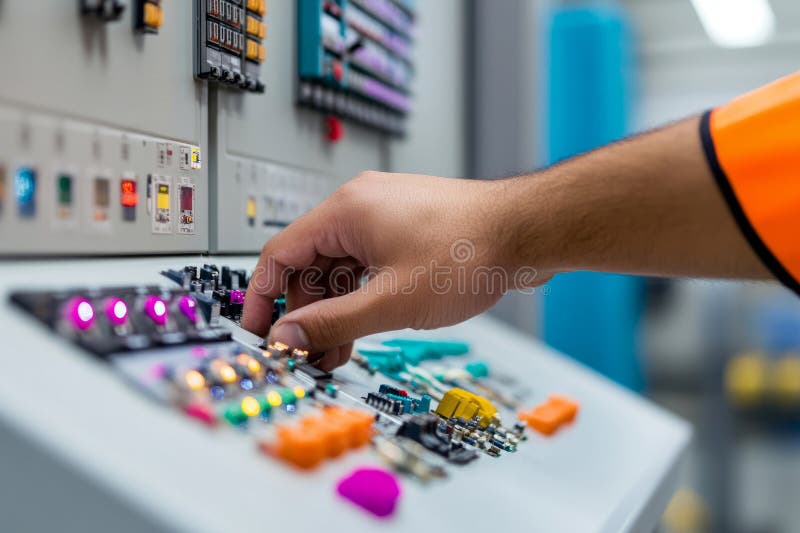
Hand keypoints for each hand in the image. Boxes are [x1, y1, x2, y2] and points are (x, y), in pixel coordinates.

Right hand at [241, 171, 546, 369]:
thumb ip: (335, 322)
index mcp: (346, 211)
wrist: (527, 230)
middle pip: (310, 264)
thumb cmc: (470, 251)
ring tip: (337, 350)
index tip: (258, 330)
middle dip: (306, 311)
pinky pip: (367, 263)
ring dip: (335, 308)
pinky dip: (360, 295)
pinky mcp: (405, 228)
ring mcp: (385, 215)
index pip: (279, 254)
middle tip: (308, 352)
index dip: (262, 297)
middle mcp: (361, 206)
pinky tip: (362, 327)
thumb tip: (290, 335)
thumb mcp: (392, 300)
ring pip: (340, 267)